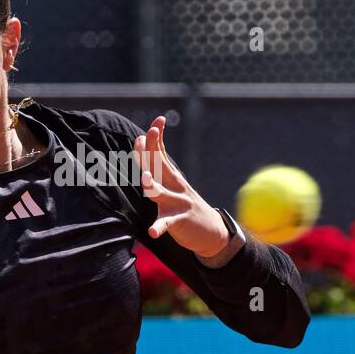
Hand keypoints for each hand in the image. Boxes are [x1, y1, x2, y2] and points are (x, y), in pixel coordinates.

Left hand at [132, 115, 228, 258]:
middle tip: (148, 134)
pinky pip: (167, 224)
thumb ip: (158, 165)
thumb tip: (143, 140)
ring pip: (161, 193)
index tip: (157, 121)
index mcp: (170, 177)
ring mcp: (177, 203)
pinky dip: (160, 226)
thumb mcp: (172, 183)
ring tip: (145, 179)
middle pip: (158, 166)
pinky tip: (153, 231)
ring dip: (152, 186)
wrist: (211, 232)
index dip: (156, 138)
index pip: (160, 154)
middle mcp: (174, 186)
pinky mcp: (179, 221)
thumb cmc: (184, 205)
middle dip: (152, 151)